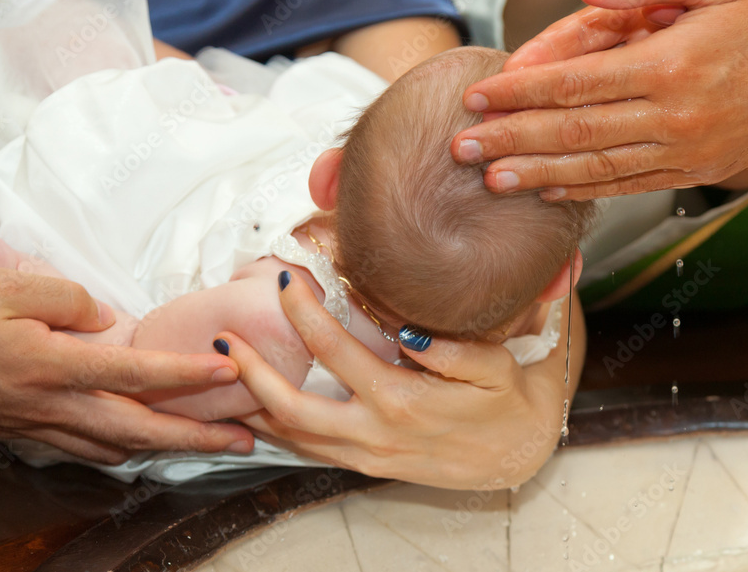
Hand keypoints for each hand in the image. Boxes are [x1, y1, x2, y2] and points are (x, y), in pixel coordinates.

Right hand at [0, 265, 252, 462]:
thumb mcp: (2, 285)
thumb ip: (66, 298)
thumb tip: (105, 318)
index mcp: (52, 365)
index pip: (136, 372)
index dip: (187, 372)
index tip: (230, 368)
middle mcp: (54, 405)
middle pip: (142, 428)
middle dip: (200, 435)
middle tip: (247, 435)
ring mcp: (42, 425)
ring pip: (121, 445)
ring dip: (171, 446)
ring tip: (210, 442)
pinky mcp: (30, 431)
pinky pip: (91, 450)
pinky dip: (129, 450)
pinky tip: (143, 443)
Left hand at [220, 272, 574, 489]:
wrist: (521, 455)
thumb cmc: (509, 399)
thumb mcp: (496, 367)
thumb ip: (453, 350)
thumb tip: (407, 331)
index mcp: (403, 399)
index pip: (335, 351)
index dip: (303, 314)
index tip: (282, 281)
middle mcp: (376, 431)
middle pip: (295, 406)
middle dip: (253, 371)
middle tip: (225, 338)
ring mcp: (368, 453)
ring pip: (295, 437)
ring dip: (256, 405)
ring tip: (228, 372)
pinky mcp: (369, 465)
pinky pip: (312, 452)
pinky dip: (279, 430)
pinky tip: (260, 408)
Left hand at [453, 0, 747, 198]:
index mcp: (672, 63)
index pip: (578, 82)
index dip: (522, 92)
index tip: (480, 96)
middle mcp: (674, 115)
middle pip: (576, 133)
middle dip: (513, 141)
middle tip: (461, 148)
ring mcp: (685, 151)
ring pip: (597, 169)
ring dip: (538, 176)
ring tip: (491, 180)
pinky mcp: (695, 171)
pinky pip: (630, 186)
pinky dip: (586, 191)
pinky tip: (550, 193)